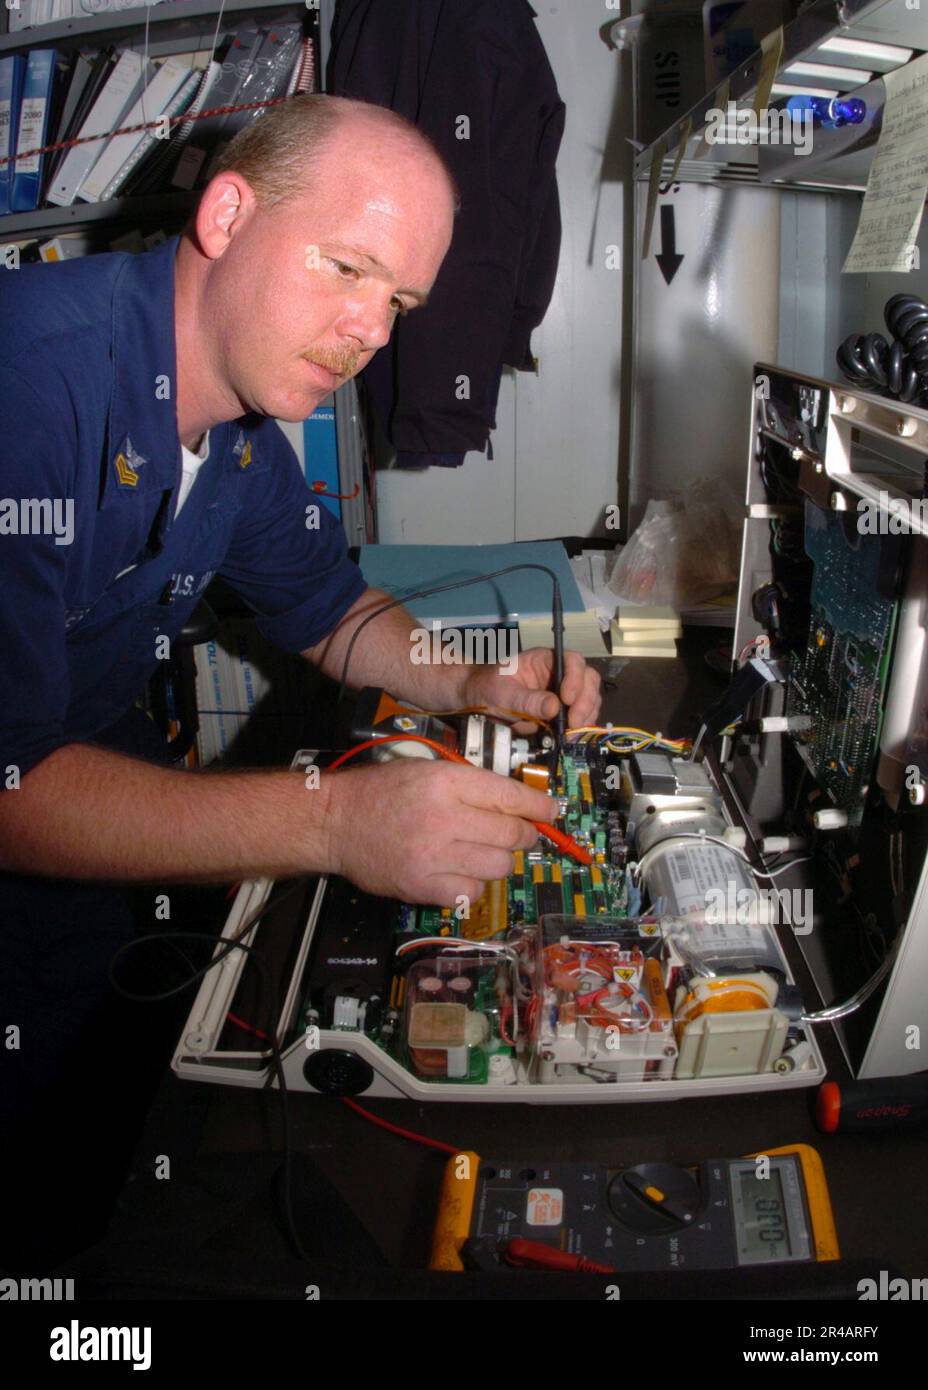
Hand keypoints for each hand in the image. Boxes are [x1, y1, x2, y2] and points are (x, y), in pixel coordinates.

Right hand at [323, 757, 557, 906]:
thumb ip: (471, 784)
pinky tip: (461, 872)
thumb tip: (520, 803)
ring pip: (499, 865)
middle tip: (518, 834)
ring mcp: (433, 854)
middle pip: (512, 833)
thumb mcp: (427, 770)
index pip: (510, 796)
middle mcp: (443, 817)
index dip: (539, 807)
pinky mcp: (422, 885)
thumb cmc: (382, 792)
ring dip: (500, 860)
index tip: (552, 813)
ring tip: (485, 852)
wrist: (336, 821)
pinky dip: (473, 885)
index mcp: (446, 781)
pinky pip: (471, 892)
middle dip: (524, 835)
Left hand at [461, 647, 601, 731]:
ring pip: (589, 700)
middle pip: (588, 680)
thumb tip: (555, 708)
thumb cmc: (487, 689)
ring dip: (585, 716)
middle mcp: (559, 674)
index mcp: (545, 660)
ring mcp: (563, 694)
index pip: (572, 661)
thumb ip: (527, 700)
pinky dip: (579, 728)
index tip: (567, 699)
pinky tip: (570, 737)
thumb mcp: (503, 694)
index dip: (575, 678)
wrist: (476, 703)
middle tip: (574, 723)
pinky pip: (580, 718)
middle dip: (585, 702)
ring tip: (571, 733)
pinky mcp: (562, 713)